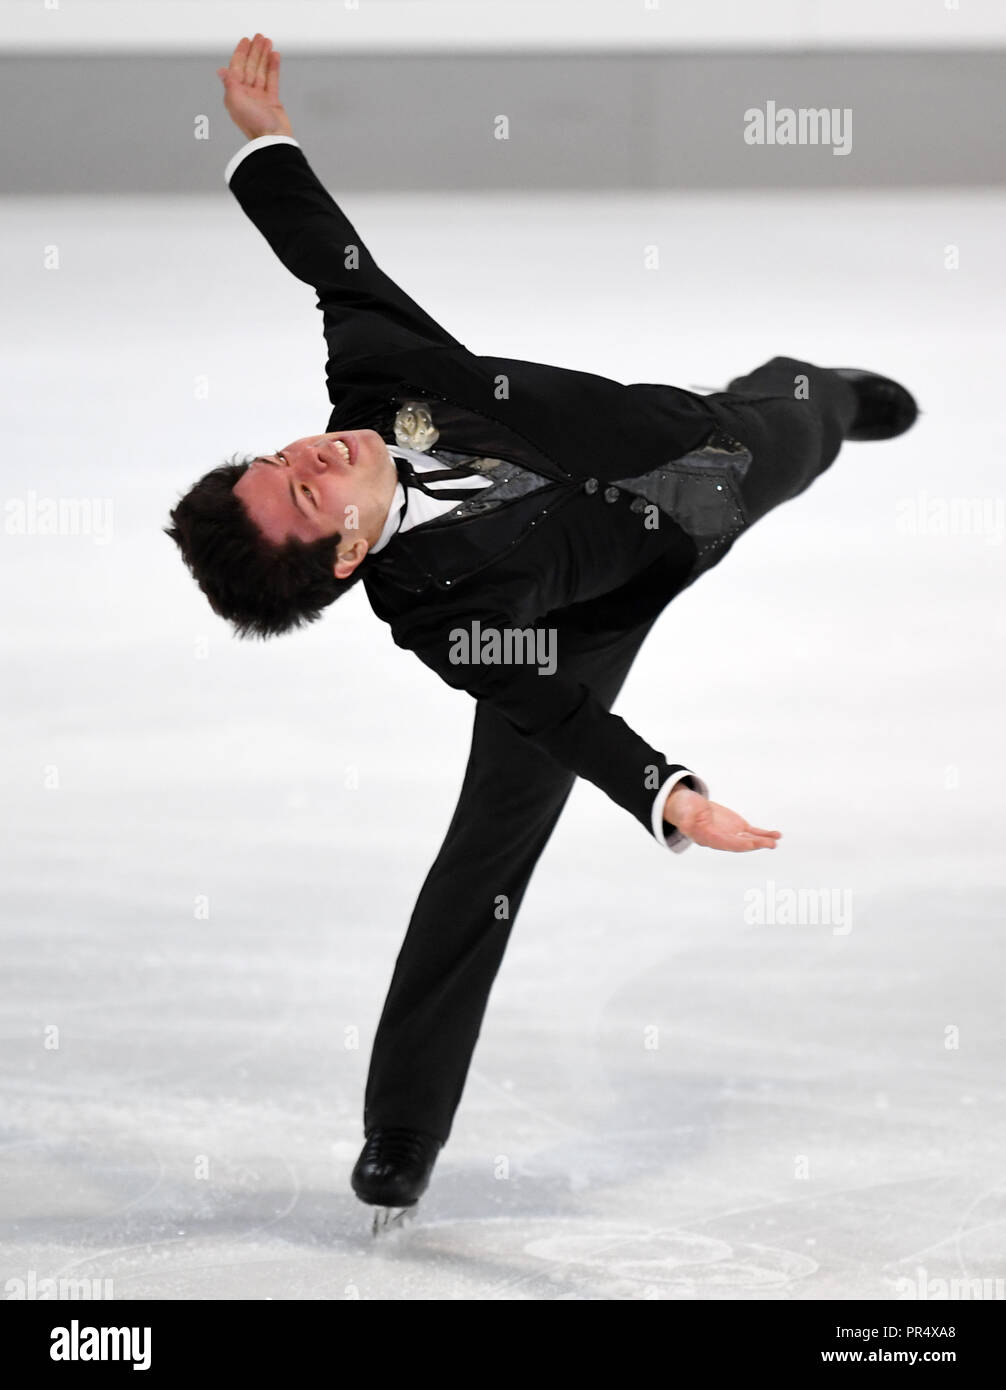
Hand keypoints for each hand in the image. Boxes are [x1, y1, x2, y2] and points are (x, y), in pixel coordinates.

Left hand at [217, 34, 292, 140]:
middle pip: (250, 67)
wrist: (272, 139)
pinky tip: (274, 57)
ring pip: (261, 71)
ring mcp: (259, 97)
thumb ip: (229, 83)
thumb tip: (221, 71)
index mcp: (234, 93)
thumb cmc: (253, 124)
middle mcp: (246, 94)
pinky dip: (273, 67)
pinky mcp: (272, 101)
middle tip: (260, 37)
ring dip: (264, 56)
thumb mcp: (236, 101)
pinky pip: (272, 80)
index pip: (237, 67)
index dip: (241, 53)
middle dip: (254, 51)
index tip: (245, 41)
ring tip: (268, 43)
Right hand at [663, 783, 780, 852]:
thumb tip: (685, 823)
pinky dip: (764, 835)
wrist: (688, 805)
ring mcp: (730, 834)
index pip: (723, 842)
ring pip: (748, 839)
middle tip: (769, 844)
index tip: (750, 843)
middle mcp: (721, 839)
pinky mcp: (737, 827)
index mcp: (707, 837)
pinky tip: (775, 835)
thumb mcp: (681, 811)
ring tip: (775, 841)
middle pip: (739, 843)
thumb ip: (684, 818)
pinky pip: (752, 833)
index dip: (737, 843)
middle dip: (754, 844)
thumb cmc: (683, 808)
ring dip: (762, 841)